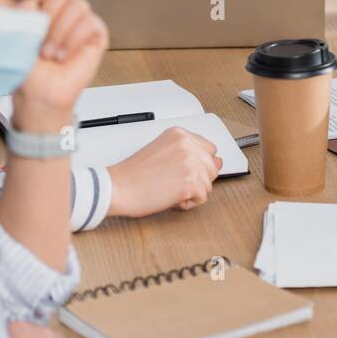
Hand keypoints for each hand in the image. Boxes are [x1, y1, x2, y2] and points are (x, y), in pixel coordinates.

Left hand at [11, 0, 107, 134]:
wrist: (41, 93)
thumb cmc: (28, 68)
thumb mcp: (17, 36)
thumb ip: (22, 13)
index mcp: (44, 4)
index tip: (31, 13)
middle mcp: (64, 9)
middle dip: (51, 10)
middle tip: (40, 32)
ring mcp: (81, 20)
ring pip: (78, 5)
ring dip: (60, 31)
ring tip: (49, 53)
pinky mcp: (97, 33)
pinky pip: (90, 23)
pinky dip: (73, 40)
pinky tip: (63, 55)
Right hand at [108, 127, 222, 216]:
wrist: (117, 187)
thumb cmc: (134, 174)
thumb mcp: (162, 151)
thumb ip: (188, 153)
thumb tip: (218, 162)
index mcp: (179, 134)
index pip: (209, 149)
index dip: (198, 165)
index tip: (184, 171)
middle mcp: (187, 145)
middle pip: (212, 167)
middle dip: (197, 179)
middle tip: (173, 182)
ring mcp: (190, 162)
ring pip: (208, 184)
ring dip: (192, 192)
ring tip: (170, 189)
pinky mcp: (191, 182)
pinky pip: (202, 198)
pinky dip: (188, 203)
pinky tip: (171, 197)